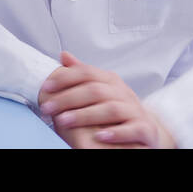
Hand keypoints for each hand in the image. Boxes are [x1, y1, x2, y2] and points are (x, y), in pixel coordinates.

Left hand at [37, 51, 176, 148]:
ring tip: (64, 122)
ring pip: (111, 109)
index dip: (65, 78)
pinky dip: (116, 133)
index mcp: (110, 81)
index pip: (87, 73)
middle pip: (95, 91)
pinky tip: (100, 137)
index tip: (46, 88)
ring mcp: (136, 111)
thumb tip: (64, 55)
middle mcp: (124, 93)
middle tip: (48, 108)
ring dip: (85, 116)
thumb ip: (82, 74)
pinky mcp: (146, 129)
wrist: (146, 129)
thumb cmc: (116, 109)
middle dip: (68, 99)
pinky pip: (132, 129)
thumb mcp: (100, 89)